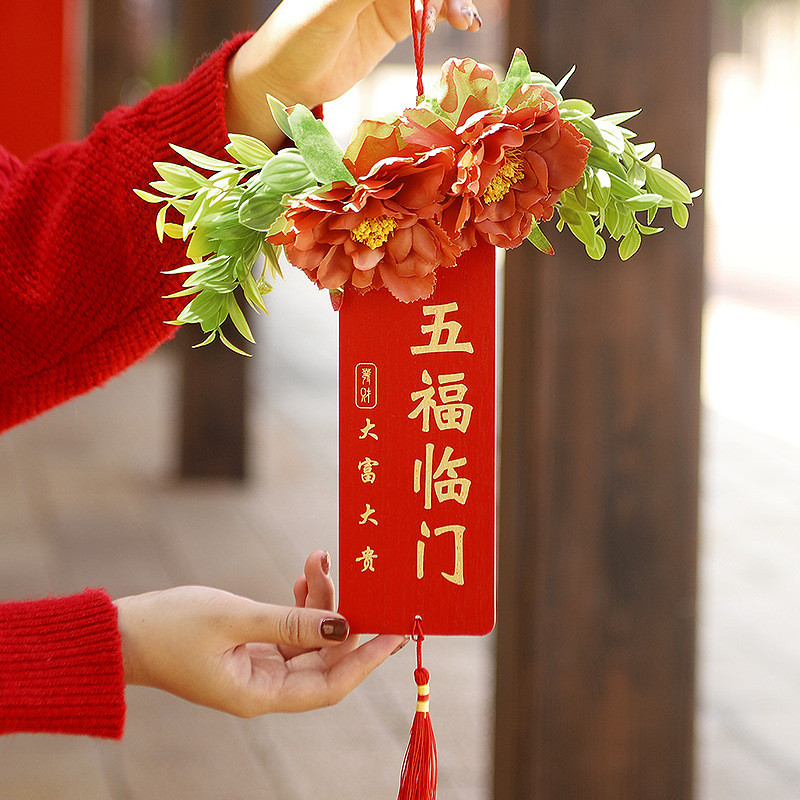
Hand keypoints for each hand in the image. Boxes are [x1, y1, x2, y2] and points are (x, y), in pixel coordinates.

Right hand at [114, 558, 405, 715]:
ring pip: (310, 639)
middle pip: (325, 659)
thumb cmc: (169, 627)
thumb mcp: (234, 618)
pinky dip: (302, 603)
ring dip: (321, 600)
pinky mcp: (251, 649)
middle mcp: (266, 687)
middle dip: (343, 616)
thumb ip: (292, 622)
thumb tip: (343, 625)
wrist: (121, 632)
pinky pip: (291, 629)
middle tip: (360, 577)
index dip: (367, 659)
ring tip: (318, 559)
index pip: (331, 685)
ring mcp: (259, 668)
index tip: (397, 633)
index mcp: (260, 694)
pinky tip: (306, 575)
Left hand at [225, 0, 481, 146]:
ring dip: (452, 3)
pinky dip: (447, 16)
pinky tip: (461, 25)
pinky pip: (429, 14)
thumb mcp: (333, 7)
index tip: (439, 0)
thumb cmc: (299, 37)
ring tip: (464, 21)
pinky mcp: (394, 23)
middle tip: (455, 14)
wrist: (287, 79)